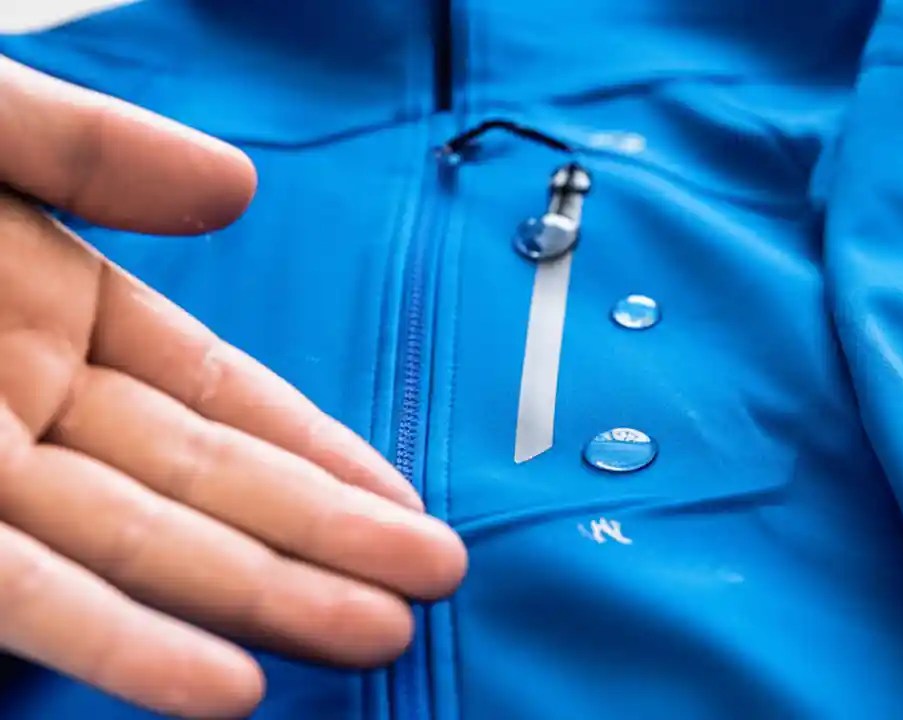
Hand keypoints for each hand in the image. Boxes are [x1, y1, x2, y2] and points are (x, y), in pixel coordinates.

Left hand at [0, 57, 466, 717]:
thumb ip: (92, 147)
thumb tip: (239, 191)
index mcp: (55, 302)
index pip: (226, 399)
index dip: (324, 452)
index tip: (406, 501)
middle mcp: (25, 401)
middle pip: (207, 487)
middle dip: (324, 542)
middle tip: (429, 590)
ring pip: (134, 551)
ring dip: (252, 603)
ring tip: (364, 639)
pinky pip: (17, 592)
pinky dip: (119, 640)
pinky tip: (213, 682)